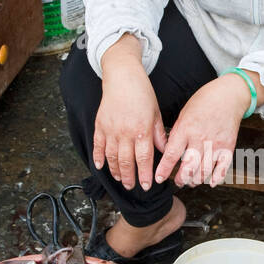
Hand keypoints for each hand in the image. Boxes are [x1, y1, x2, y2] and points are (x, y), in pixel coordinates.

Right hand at [94, 56, 166, 191]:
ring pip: (112, 157)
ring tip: (119, 179)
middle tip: (131, 187)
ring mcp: (110, 130)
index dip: (145, 175)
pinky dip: (98, 157)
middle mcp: (125, 133)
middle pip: (127, 162)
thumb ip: (159, 134)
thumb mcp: (156, 113)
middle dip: (129, 178)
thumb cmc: (142, 93)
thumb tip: (165, 151)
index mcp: (142, 130)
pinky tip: (100, 166)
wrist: (122, 76)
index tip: (147, 186)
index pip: (144, 159)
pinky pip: (98, 145)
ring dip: (115, 171)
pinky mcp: (100, 125)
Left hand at [155, 75, 246, 187]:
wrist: (229, 96)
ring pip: (204, 171)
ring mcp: (215, 144)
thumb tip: (168, 152)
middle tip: (178, 181)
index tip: (158, 178)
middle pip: (188, 167)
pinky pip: (222, 169)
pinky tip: (210, 182)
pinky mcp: (228, 147)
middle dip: (181, 179)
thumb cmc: (204, 102)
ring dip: (195, 180)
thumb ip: (177, 134)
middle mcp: (200, 138)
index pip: (172, 155)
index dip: (164, 169)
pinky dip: (216, 179)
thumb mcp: (184, 114)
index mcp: (186, 129)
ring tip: (191, 181)